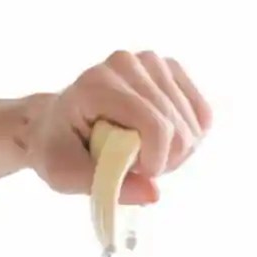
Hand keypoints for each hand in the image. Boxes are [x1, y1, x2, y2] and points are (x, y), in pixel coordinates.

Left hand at [23, 51, 212, 204]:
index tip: (137, 174)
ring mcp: (150, 62)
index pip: (152, 124)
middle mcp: (124, 64)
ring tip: (143, 153)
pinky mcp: (169, 69)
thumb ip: (103, 184)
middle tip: (135, 166)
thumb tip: (154, 193)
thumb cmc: (56, 148)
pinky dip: (188, 137)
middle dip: (164, 159)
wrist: (54, 123)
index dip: (155, 160)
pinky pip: (202, 115)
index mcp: (94, 85)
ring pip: (193, 124)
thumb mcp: (63, 174)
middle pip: (176, 127)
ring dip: (176, 151)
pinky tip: (161, 141)